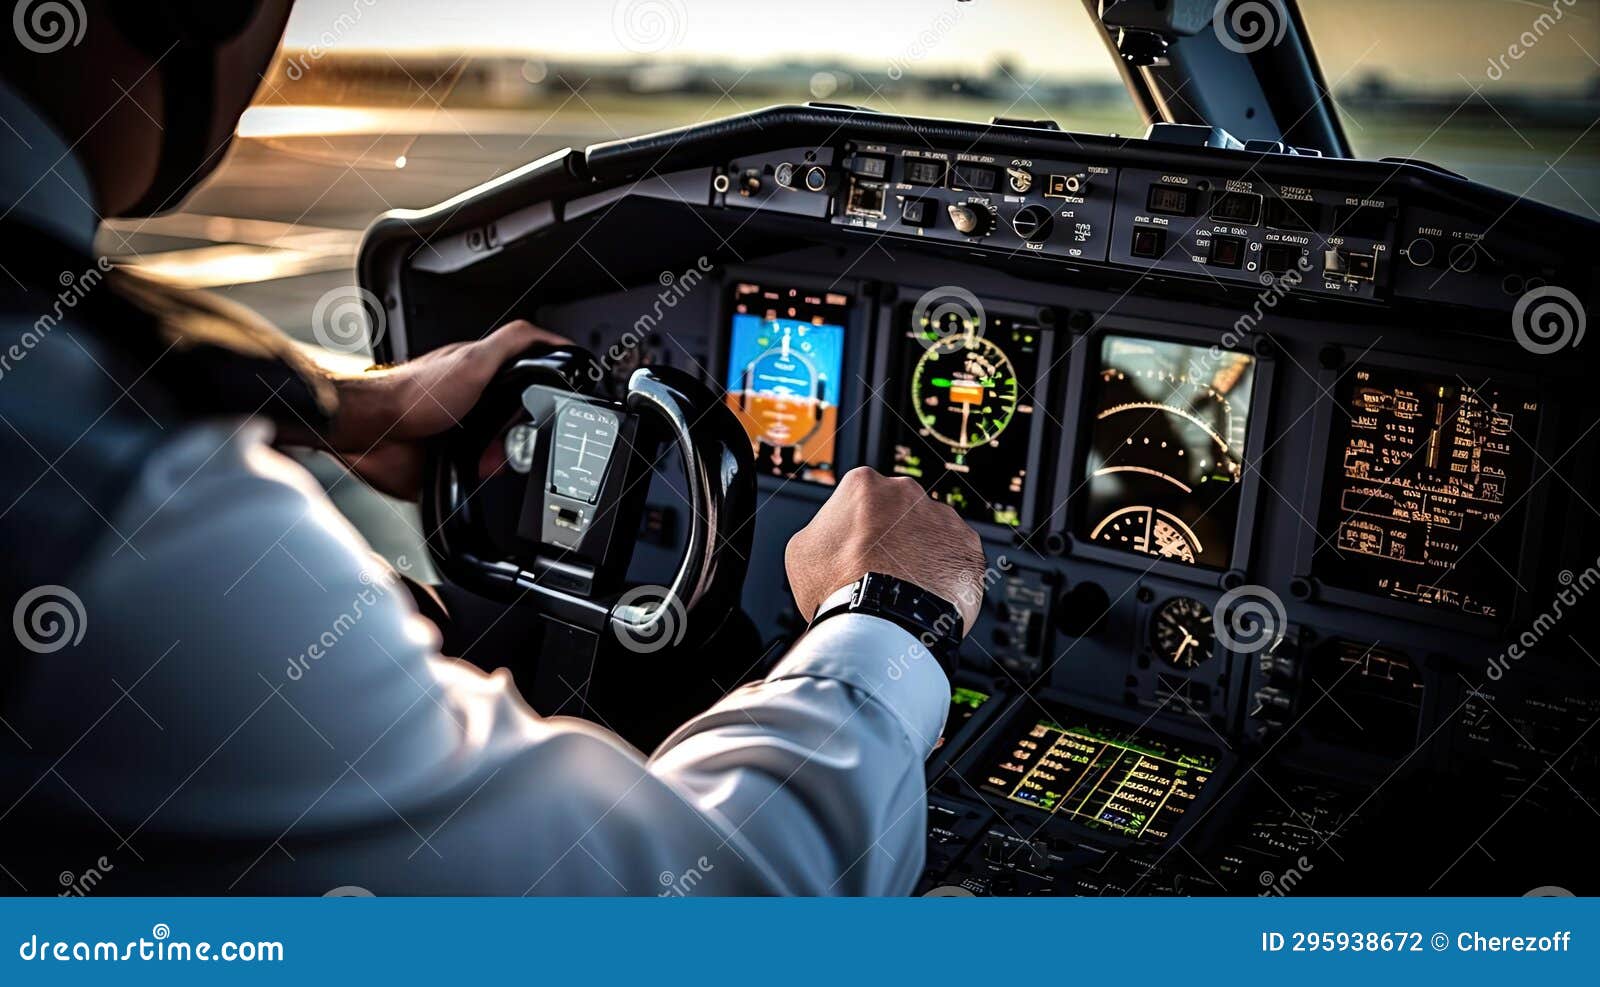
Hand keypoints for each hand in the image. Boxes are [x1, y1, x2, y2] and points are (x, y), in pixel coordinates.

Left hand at [325, 320, 570, 498]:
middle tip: (515, 434)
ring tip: (490, 454)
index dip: (544, 388)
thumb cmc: (410, 394)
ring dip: (505, 457)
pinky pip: (483, 474)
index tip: (557, 398)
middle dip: (526, 432)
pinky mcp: (454, 462)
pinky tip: (477, 468)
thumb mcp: (473, 360)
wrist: (374, 435)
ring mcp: (464, 433)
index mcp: (482, 372)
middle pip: (522, 418)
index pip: (528, 375)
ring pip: (506, 450)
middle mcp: (474, 402)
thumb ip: (513, 343)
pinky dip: (486, 475)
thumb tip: (553, 339)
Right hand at [785, 468, 986, 633]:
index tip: (854, 548)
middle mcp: (907, 492)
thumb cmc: (839, 586)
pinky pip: (956, 556)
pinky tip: (926, 593)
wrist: (883, 621)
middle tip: (878, 568)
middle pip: (898, 511)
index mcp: (864, 484)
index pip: (860, 498)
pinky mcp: (968, 546)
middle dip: (891, 535)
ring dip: (920, 552)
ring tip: (904, 586)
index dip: (855, 527)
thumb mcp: (801, 551)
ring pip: (930, 532)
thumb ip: (821, 531)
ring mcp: (942, 518)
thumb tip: (829, 535)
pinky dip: (944, 572)